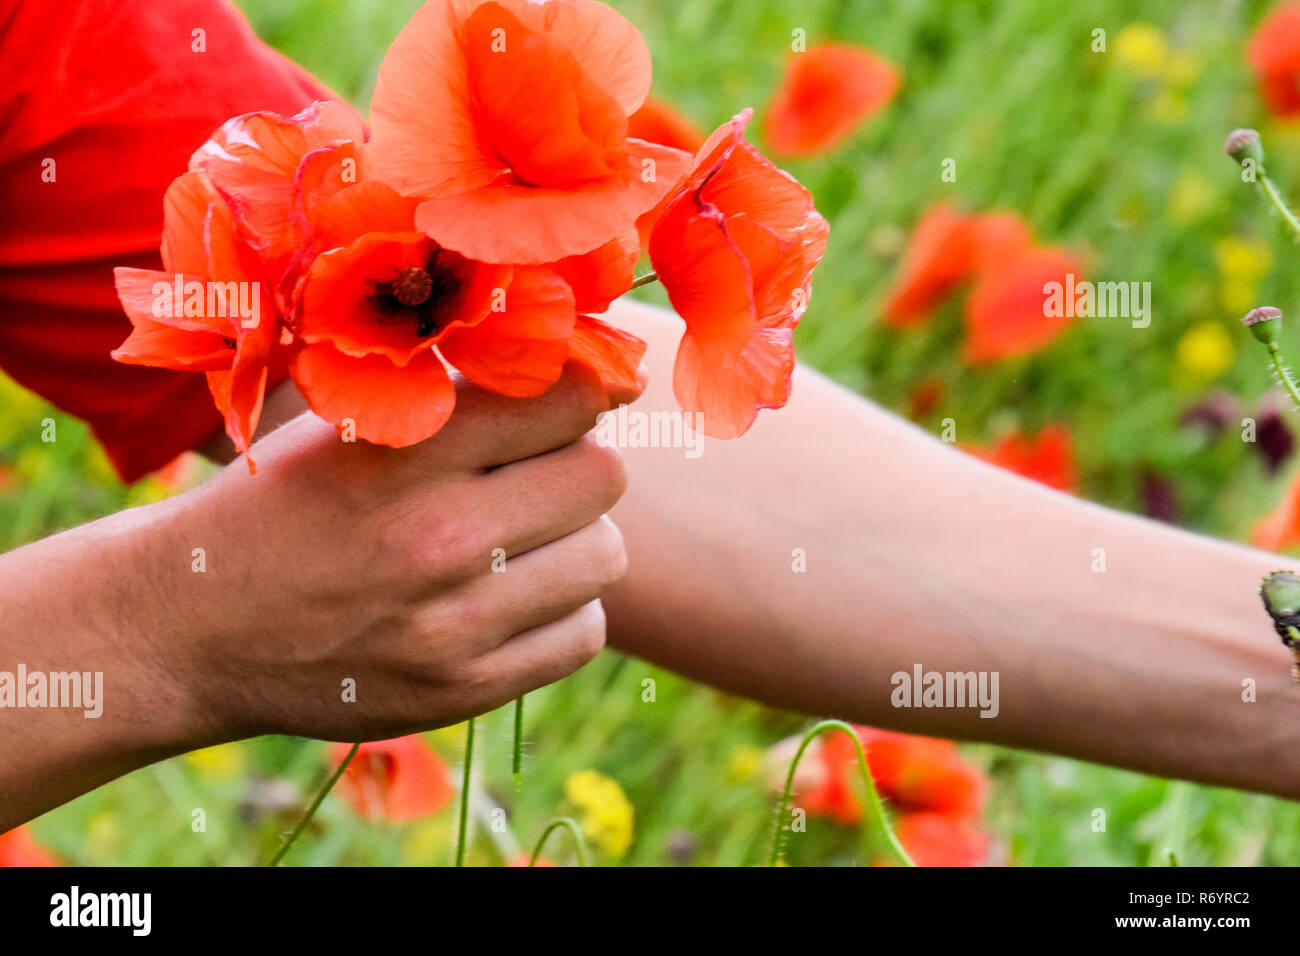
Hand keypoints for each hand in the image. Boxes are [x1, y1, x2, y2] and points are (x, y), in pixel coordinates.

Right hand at [146, 364, 638, 743]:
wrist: (191, 629)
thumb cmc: (283, 505)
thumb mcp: (347, 426)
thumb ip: (458, 396)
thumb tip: (591, 373)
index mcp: (405, 453)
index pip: (568, 399)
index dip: (579, 393)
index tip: (566, 403)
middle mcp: (436, 538)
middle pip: (602, 476)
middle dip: (577, 466)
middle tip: (535, 475)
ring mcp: (452, 625)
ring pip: (605, 556)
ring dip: (575, 541)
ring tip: (519, 540)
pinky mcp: (464, 691)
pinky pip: (583, 634)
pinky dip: (563, 612)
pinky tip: (512, 599)